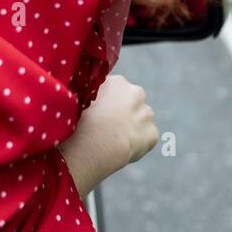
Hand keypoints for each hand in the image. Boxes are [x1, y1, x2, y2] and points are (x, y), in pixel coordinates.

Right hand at [59, 72, 159, 197]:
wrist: (95, 146)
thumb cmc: (81, 123)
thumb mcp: (80, 101)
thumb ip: (90, 96)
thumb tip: (90, 100)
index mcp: (118, 82)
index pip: (113, 90)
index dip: (104, 102)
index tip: (97, 114)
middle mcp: (137, 93)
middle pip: (130, 102)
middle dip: (122, 111)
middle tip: (107, 127)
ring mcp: (147, 114)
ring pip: (140, 119)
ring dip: (131, 126)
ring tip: (114, 140)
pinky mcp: (152, 134)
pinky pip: (145, 138)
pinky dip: (138, 143)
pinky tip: (123, 149)